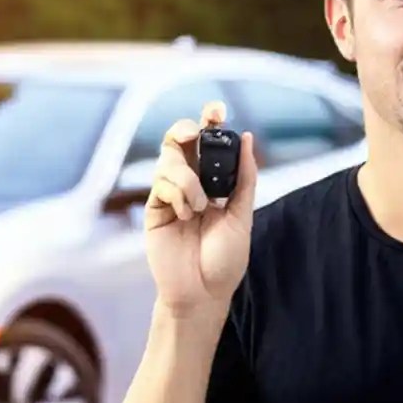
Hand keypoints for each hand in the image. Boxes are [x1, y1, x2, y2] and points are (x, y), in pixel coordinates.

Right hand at [144, 101, 257, 314]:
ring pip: (169, 161)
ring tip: (199, 207)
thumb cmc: (225, 260)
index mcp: (214, 183)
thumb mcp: (242, 216)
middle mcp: (190, 184)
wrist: (202, 292)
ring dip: (187, 178)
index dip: (210, 123)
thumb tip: (248, 138)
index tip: (217, 110)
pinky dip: (176, 194)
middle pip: (180, 142)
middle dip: (185, 130)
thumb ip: (243, 178)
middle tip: (194, 134)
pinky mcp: (154, 208)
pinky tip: (185, 215)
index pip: (209, 145)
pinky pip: (160, 184)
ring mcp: (170, 195)